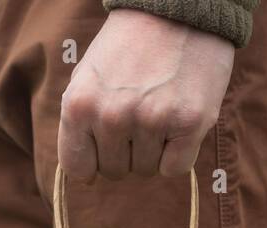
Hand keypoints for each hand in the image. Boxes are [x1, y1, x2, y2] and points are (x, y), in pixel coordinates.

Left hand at [58, 9, 234, 181]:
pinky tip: (177, 121)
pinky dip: (178, 153)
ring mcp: (152, 121)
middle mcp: (112, 117)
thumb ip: (79, 123)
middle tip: (139, 115)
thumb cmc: (129, 47)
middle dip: (125, 152)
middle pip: (114, 171)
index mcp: (79, 106)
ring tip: (159, 109)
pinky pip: (175, 168)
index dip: (92, 163)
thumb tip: (81, 172)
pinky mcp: (189, 123)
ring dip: (153, 149)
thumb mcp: (87, 78)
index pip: (77, 169)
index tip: (103, 149)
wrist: (179, 9)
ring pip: (146, 170)